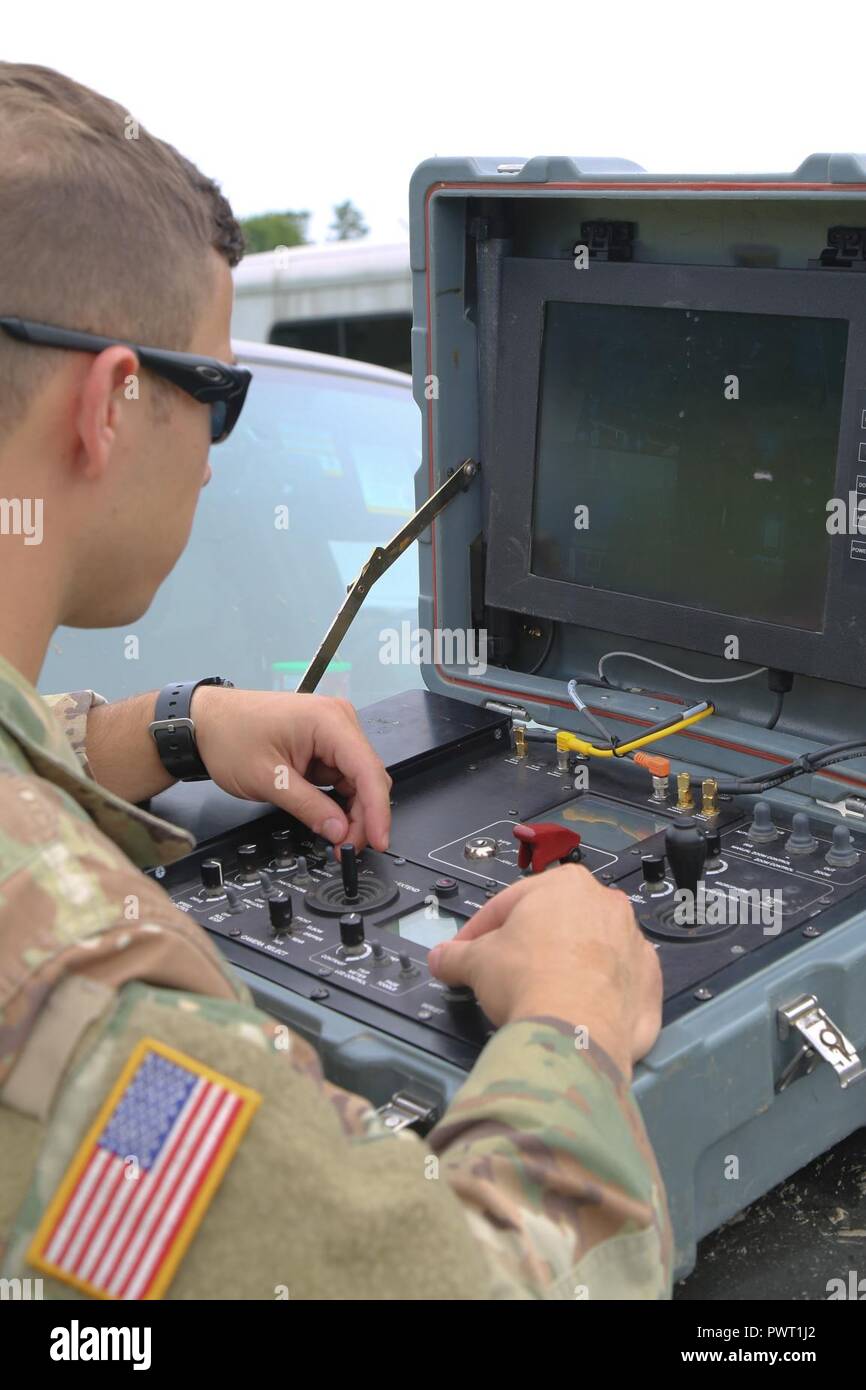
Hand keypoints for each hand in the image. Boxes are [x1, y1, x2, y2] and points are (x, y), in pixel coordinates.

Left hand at [192, 688, 391, 850]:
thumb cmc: (229, 737)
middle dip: (364, 816)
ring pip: (359, 780)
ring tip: (337, 838)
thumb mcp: (268, 780)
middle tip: (347, 848)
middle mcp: (338, 721)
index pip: (368, 770)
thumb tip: (340, 832)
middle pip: (369, 776)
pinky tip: (331, 820)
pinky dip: (341, 801)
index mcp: (328, 721)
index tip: (378, 841)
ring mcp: (333, 731)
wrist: (205, 721)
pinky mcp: (324, 743)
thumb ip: (309, 808)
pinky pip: (344, 776)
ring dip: (353, 811)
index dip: (378, 811)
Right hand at [428, 863, 661, 1078]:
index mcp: (565, 884)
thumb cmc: (530, 980)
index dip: (479, 932)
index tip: (466, 952)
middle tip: (501, 974)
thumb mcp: (476, 962)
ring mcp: (633, 943)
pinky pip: (615, 982)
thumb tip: (441, 958)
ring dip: (564, 968)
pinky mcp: (648, 982)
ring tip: (538, 997)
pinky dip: (596, 994)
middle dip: (527, 946)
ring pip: (588, 951)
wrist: (576, 1031)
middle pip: (554, 924)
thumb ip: (456, 955)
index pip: (509, 904)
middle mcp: (606, 904)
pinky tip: (574, 1010)